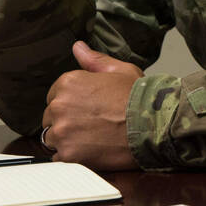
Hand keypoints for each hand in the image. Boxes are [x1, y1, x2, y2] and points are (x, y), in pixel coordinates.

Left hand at [42, 42, 142, 169]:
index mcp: (69, 83)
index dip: (73, 102)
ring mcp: (62, 131)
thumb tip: (78, 48)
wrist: (154, 127)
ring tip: (92, 138)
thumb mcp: (122, 71)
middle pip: (51, 117)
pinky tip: (91, 150)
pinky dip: (72, 156)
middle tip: (92, 123)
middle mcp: (60, 106)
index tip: (87, 108)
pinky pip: (59, 157)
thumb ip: (95, 60)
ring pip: (52, 138)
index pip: (55, 94)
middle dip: (67, 120)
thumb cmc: (140, 99)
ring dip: (67, 139)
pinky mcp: (68, 154)